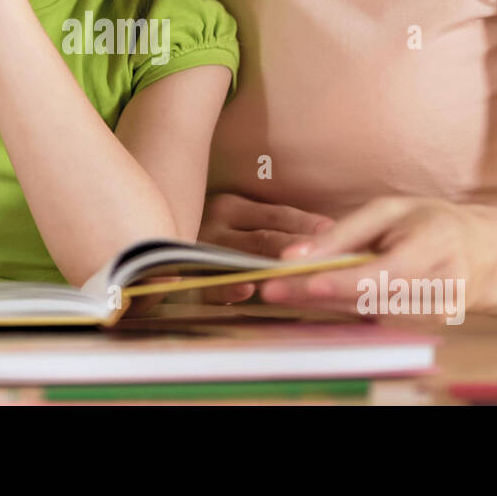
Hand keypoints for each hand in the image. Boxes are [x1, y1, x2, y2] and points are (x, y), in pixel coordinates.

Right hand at [197, 192, 336, 303]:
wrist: (158, 235)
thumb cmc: (210, 235)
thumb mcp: (235, 220)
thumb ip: (270, 226)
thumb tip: (326, 233)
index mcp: (230, 207)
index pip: (277, 216)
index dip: (308, 225)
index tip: (337, 233)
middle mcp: (214, 223)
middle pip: (265, 239)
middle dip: (298, 250)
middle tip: (331, 260)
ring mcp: (198, 249)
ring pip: (241, 259)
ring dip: (270, 268)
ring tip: (297, 275)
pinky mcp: (185, 275)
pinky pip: (209, 284)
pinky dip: (227, 288)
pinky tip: (246, 290)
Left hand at [258, 196, 496, 322]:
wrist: (484, 255)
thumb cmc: (431, 223)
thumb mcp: (391, 210)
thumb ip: (345, 232)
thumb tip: (297, 254)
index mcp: (434, 247)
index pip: (384, 272)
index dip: (342, 281)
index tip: (304, 279)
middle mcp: (440, 287)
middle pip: (368, 299)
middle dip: (316, 294)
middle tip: (271, 288)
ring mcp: (436, 315)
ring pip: (366, 314)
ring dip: (323, 304)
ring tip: (286, 290)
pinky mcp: (425, 329)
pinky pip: (374, 321)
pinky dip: (343, 309)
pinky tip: (319, 297)